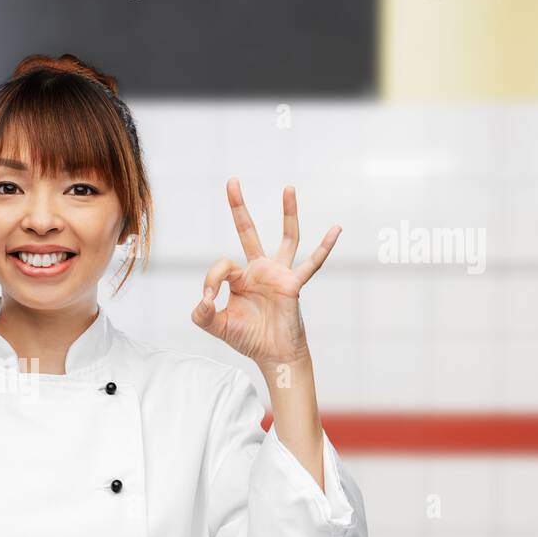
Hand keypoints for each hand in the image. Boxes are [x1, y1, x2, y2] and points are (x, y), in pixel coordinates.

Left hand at [192, 178, 339, 371]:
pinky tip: (335, 229)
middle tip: (231, 181)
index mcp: (240, 277)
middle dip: (239, 207)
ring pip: (287, 238)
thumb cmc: (247, 338)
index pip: (221, 265)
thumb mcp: (216, 326)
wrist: (272, 356)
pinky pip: (313, 263)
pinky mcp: (294, 284)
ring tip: (288, 188)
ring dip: (288, 213)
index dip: (211, 280)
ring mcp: (279, 274)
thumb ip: (201, 314)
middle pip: (248, 231)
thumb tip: (203, 299)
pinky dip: (325, 247)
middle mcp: (260, 270)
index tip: (208, 300)